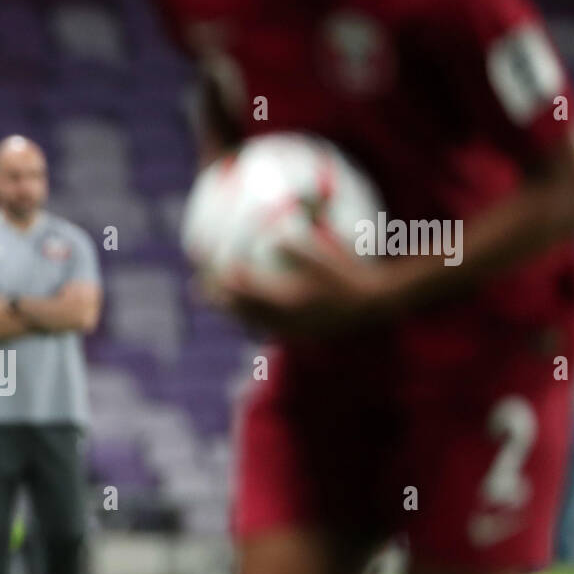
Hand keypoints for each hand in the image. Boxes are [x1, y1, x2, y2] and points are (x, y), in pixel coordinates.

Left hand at [215, 234, 399, 336]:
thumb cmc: (350, 274)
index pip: (245, 291)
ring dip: (233, 312)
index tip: (208, 270)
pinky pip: (268, 330)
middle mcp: (285, 319)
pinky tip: (248, 317)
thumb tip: (277, 238)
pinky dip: (252, 322)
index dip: (224, 282)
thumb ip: (299, 247)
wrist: (375, 306)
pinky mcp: (300, 335)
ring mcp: (291, 330)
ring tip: (218, 304)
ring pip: (252, 323)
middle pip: (242, 310)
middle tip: (199, 291)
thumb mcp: (326, 255)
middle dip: (219, 301)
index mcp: (287, 300)